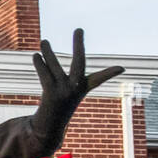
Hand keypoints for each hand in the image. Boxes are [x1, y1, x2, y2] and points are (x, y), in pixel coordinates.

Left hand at [29, 28, 123, 151]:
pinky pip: (45, 76)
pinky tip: (36, 56)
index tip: (121, 68)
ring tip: (44, 41)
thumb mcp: (74, 94)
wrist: (48, 128)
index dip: (110, 72)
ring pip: (55, 67)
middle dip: (79, 45)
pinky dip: (40, 65)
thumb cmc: (62, 107)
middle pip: (80, 62)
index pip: (99, 78)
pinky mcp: (50, 93)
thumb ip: (80, 80)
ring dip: (48, 53)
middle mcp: (75, 89)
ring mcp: (63, 91)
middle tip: (79, 29)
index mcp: (83, 89)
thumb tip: (90, 72)